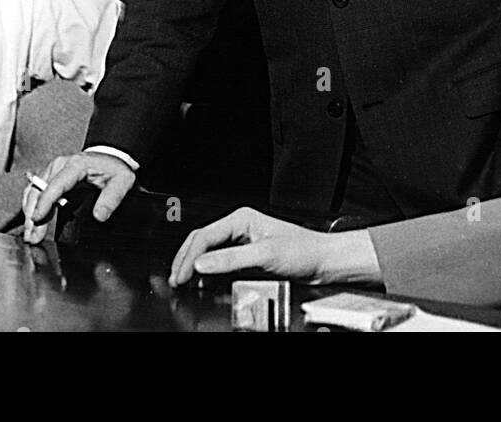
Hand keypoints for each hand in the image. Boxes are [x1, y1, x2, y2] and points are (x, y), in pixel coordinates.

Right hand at [21, 151, 135, 243]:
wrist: (111, 158)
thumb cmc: (114, 168)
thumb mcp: (122, 181)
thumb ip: (112, 198)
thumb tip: (99, 216)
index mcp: (77, 165)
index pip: (56, 185)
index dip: (45, 202)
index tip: (37, 218)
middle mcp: (61, 165)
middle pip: (39, 190)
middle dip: (33, 214)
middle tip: (33, 236)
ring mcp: (53, 170)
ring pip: (33, 191)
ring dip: (29, 212)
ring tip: (30, 234)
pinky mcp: (50, 176)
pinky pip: (35, 191)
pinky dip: (31, 207)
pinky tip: (31, 222)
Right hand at [169, 206, 379, 287]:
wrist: (324, 262)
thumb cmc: (304, 251)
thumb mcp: (266, 255)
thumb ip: (232, 259)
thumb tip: (202, 263)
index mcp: (241, 218)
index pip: (204, 236)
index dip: (188, 257)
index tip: (181, 276)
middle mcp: (239, 227)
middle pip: (201, 241)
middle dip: (185, 259)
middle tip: (176, 280)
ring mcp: (242, 241)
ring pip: (208, 251)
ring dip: (193, 265)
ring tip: (182, 281)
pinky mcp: (247, 256)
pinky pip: (219, 261)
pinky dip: (206, 270)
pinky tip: (201, 280)